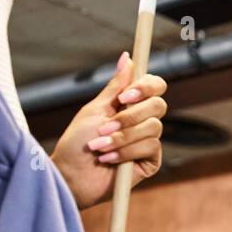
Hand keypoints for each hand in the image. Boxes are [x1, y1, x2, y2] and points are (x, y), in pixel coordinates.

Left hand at [50, 51, 167, 209]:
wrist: (73, 174)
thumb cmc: (78, 141)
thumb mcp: (96, 109)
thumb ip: (116, 86)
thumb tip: (127, 57)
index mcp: (130, 105)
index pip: (155, 86)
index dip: (146, 87)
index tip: (125, 97)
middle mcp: (142, 121)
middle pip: (159, 105)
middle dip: (130, 116)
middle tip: (106, 125)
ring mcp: (148, 141)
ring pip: (153, 128)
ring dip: (122, 137)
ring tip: (100, 146)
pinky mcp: (150, 161)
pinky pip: (150, 147)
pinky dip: (126, 151)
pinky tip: (108, 159)